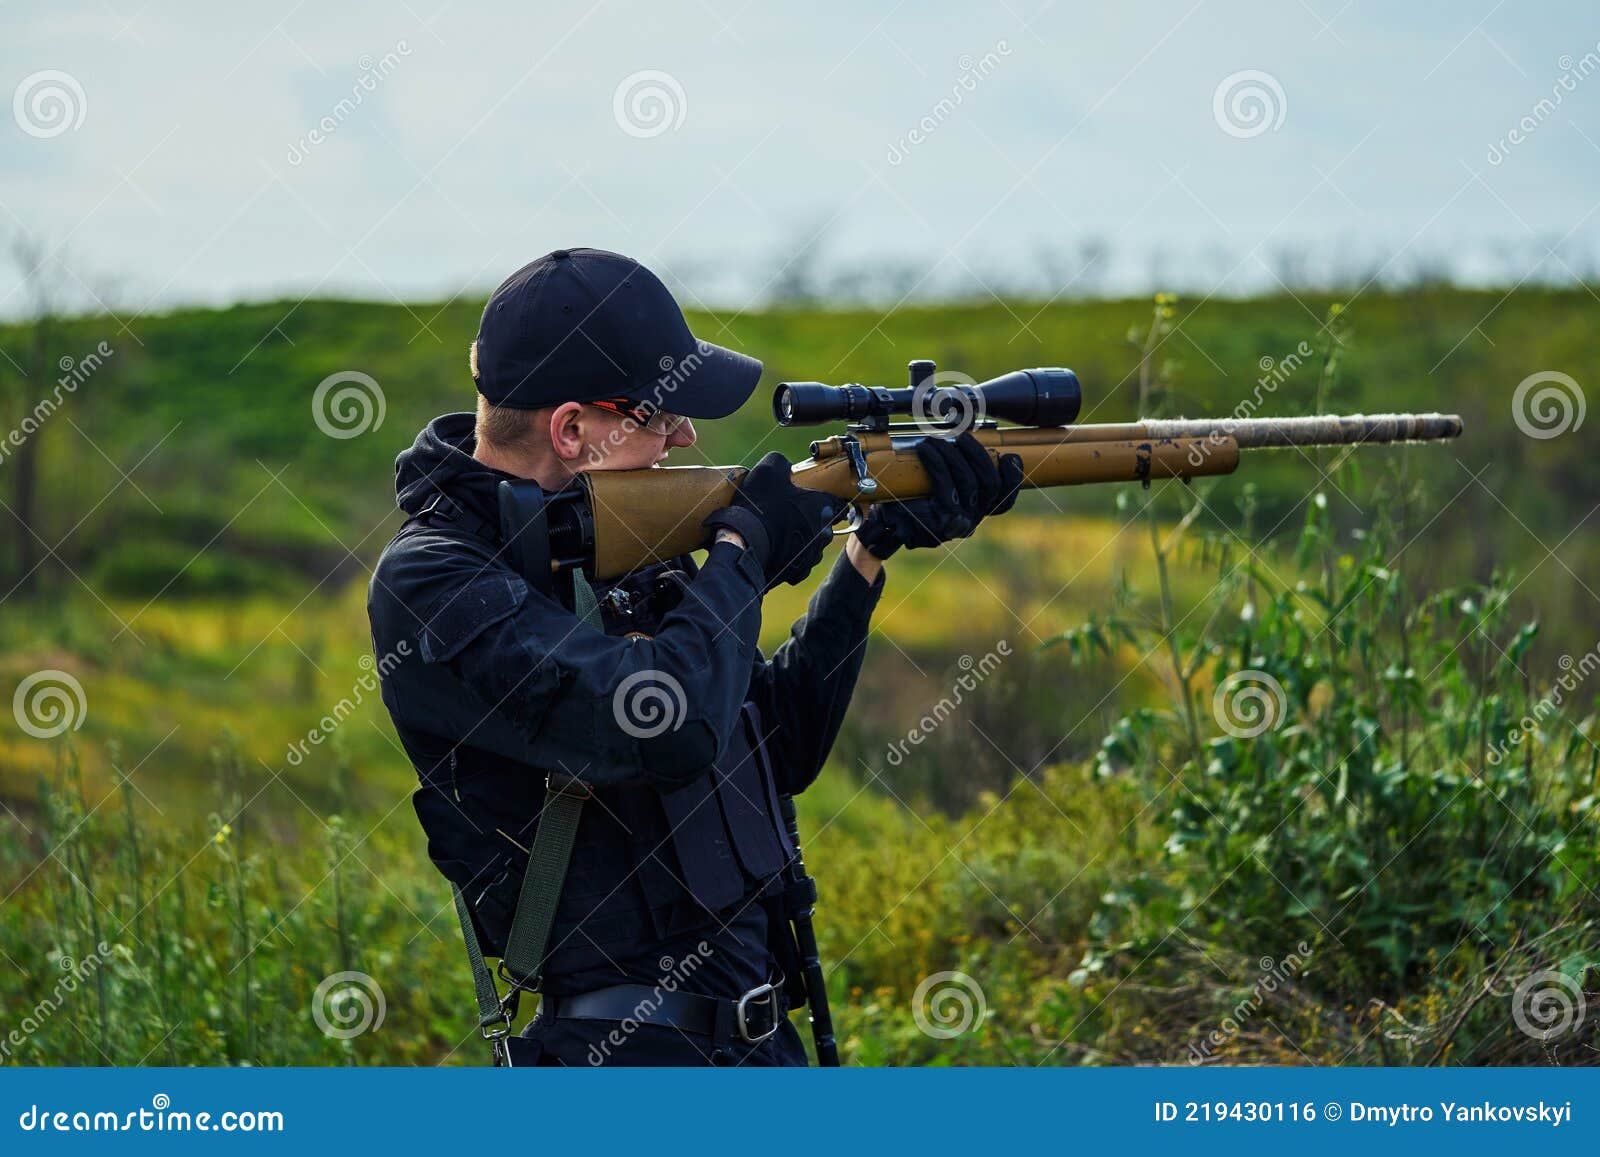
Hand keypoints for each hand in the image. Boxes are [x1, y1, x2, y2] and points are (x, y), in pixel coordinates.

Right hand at [702, 451, 844, 587]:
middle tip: (789, 512)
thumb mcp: (768, 471)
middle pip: (824, 523)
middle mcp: (823, 533)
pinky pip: (799, 564)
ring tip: (779, 532)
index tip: (811, 498)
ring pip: (812, 544)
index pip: (838, 503)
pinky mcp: (797, 573)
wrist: (743, 545)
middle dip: (811, 518)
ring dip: (801, 538)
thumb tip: (784, 464)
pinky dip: (790, 557)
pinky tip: (775, 549)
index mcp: (823, 508)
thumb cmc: (759, 507)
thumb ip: (781, 462)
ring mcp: (811, 556)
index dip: (825, 499)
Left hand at [855, 432, 1023, 560]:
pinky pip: (944, 484)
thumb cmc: (911, 500)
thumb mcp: (939, 487)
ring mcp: (956, 522)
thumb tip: (969, 441)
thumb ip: (959, 473)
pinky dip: (936, 461)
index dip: (1013, 478)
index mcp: (976, 513)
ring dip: (953, 453)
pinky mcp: (938, 519)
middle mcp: (971, 520)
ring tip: (936, 439)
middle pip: (990, 484)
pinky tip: (926, 449)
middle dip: (978, 454)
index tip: (1010, 456)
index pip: (1004, 500)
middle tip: (962, 436)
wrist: (883, 524)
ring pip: (968, 481)